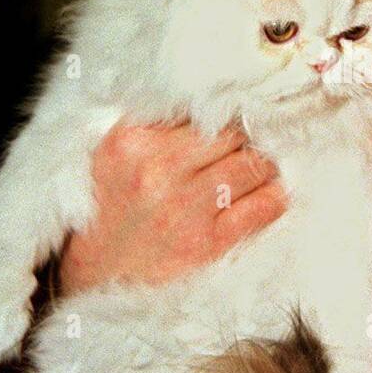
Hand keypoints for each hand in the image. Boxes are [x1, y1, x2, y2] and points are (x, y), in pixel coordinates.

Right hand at [59, 122, 287, 292]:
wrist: (97, 271)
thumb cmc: (111, 205)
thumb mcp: (114, 152)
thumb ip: (155, 122)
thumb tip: (212, 101)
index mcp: (132, 142)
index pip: (200, 109)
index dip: (224, 111)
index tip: (236, 114)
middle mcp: (157, 172)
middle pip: (231, 134)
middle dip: (246, 136)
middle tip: (254, 141)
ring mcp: (183, 209)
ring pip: (251, 165)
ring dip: (263, 164)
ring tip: (261, 166)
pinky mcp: (206, 244)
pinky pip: (261, 208)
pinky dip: (274, 196)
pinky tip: (271, 193)